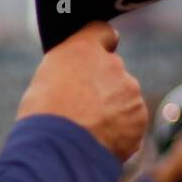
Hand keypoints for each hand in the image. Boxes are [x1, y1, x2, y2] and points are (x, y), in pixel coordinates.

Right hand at [17, 21, 147, 161]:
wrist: (58, 149)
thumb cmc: (42, 116)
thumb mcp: (45, 81)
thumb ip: (69, 72)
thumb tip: (78, 80)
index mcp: (84, 48)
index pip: (103, 33)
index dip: (99, 47)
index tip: (95, 60)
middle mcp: (112, 63)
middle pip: (113, 71)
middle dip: (103, 87)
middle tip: (82, 109)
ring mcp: (130, 91)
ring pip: (124, 98)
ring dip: (112, 110)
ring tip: (88, 130)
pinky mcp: (139, 117)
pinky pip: (131, 122)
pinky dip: (120, 131)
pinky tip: (99, 141)